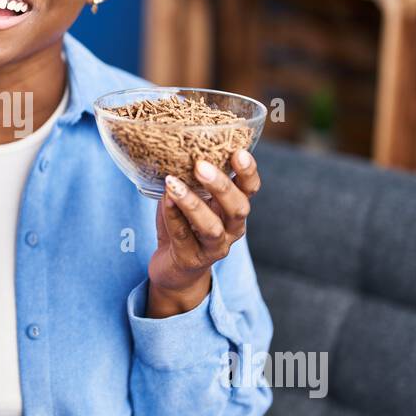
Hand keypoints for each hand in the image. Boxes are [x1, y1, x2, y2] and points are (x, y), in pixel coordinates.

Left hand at [146, 149, 260, 316]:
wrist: (173, 268)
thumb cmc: (184, 224)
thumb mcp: (192, 197)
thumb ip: (190, 177)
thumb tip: (176, 147)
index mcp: (234, 209)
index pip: (250, 189)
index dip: (248, 172)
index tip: (239, 152)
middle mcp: (231, 229)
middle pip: (237, 208)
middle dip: (221, 186)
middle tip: (201, 165)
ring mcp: (214, 247)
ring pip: (211, 227)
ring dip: (193, 204)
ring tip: (173, 183)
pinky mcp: (192, 259)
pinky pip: (183, 236)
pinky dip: (173, 216)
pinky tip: (165, 199)